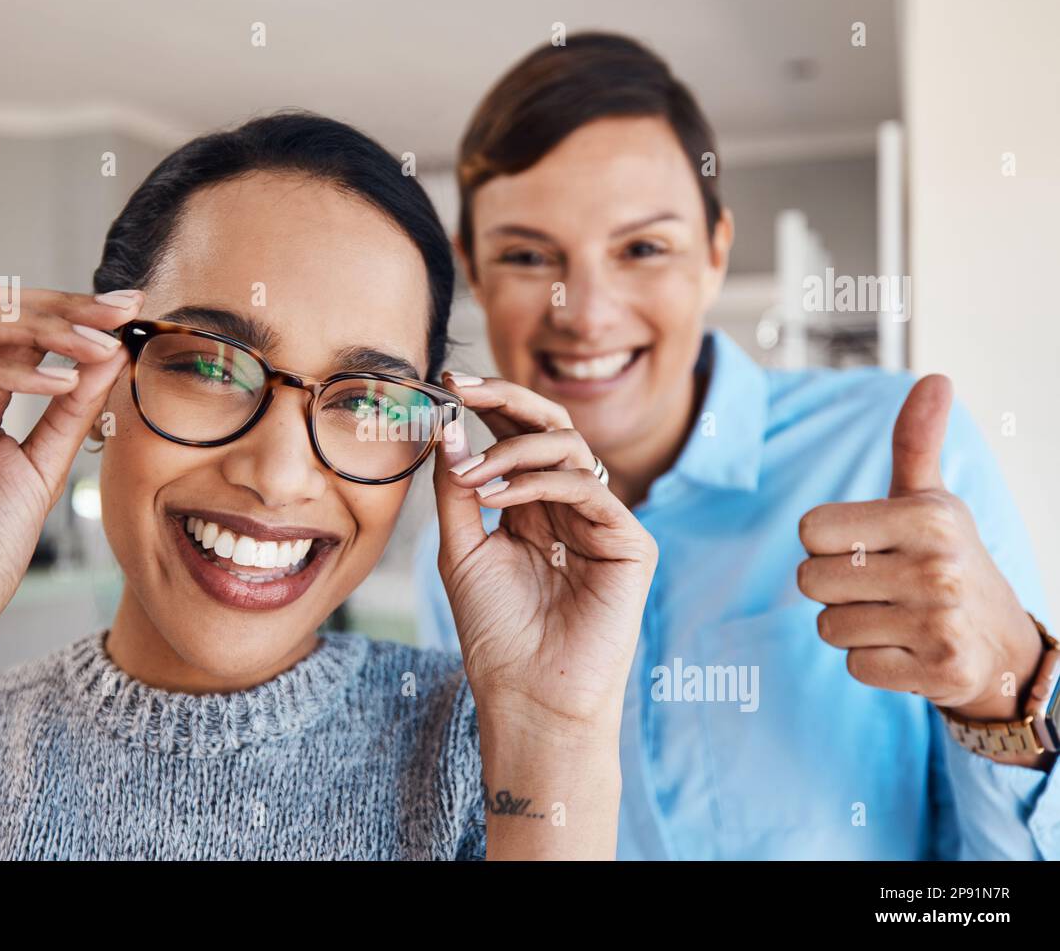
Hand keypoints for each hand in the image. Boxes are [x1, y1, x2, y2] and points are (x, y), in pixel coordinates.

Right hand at [0, 287, 140, 659]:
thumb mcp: (41, 467)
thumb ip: (70, 409)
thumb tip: (112, 351)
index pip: (12, 333)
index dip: (69, 316)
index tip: (128, 309)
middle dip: (59, 309)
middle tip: (118, 309)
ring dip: (38, 329)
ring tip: (96, 343)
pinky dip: (5, 371)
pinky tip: (60, 381)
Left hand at [433, 374, 657, 743]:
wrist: (526, 694)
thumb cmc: (494, 632)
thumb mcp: (459, 549)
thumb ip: (456, 489)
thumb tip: (450, 426)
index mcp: (534, 506)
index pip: (518, 437)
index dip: (489, 405)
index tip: (447, 383)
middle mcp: (571, 507)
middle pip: (552, 427)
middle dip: (508, 399)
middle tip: (466, 387)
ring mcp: (603, 522)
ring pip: (570, 449)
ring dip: (512, 451)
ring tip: (472, 480)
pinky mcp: (629, 542)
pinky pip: (587, 487)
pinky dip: (537, 482)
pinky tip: (496, 498)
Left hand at [797, 375, 1042, 728]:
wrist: (1003, 645)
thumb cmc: (947, 560)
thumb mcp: (932, 501)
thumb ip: (916, 442)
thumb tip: (935, 378)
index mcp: (927, 517)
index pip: (810, 529)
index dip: (825, 542)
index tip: (864, 546)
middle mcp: (937, 567)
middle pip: (811, 581)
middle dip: (834, 589)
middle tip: (879, 588)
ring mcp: (941, 622)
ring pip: (829, 628)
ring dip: (852, 628)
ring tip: (895, 618)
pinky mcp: (940, 672)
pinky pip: (855, 666)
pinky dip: (873, 662)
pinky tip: (907, 650)